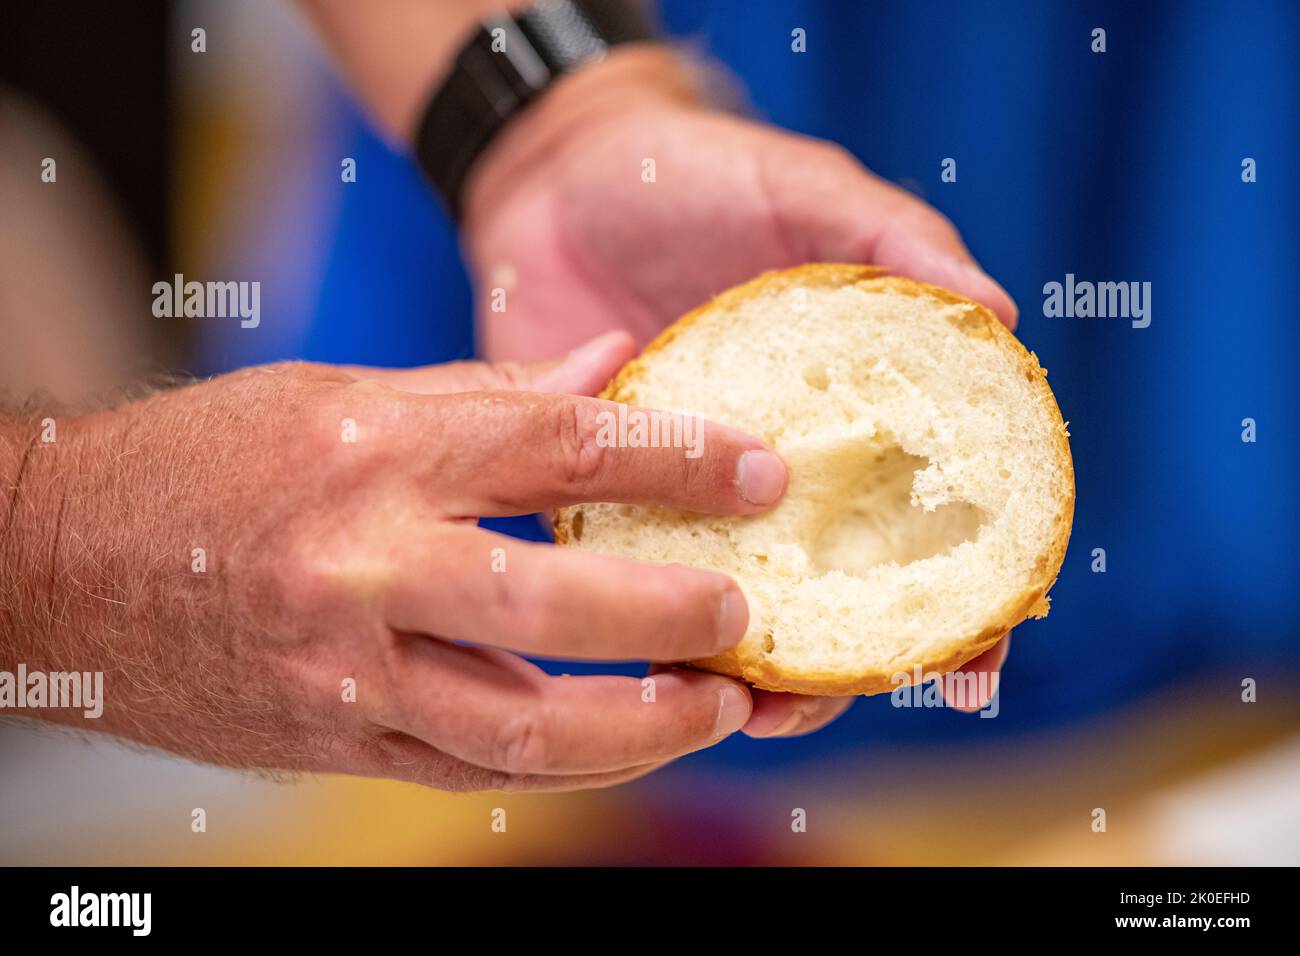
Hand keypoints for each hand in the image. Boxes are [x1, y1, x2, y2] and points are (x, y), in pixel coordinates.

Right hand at [1, 332, 812, 790]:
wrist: (58, 567)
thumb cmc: (205, 463)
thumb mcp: (340, 392)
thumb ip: (487, 392)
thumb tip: (610, 371)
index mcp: (371, 451)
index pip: (557, 450)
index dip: (676, 458)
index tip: (757, 472)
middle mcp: (361, 565)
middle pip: (551, 602)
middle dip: (669, 616)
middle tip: (746, 614)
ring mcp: (344, 671)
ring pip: (522, 724)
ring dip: (638, 728)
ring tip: (714, 708)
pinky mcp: (336, 740)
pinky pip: (473, 769)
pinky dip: (562, 762)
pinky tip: (624, 744)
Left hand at [462, 49, 1012, 720]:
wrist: (559, 170)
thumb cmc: (698, 172)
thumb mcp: (803, 187)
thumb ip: (890, 235)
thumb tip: (999, 312)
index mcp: (845, 410)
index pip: (927, 523)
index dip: (962, 598)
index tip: (977, 662)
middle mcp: (774, 465)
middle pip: (832, 591)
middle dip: (843, 663)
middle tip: (821, 702)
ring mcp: (688, 485)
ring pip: (732, 601)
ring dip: (744, 665)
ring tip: (744, 704)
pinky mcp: (603, 485)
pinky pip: (626, 568)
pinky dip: (643, 618)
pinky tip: (656, 661)